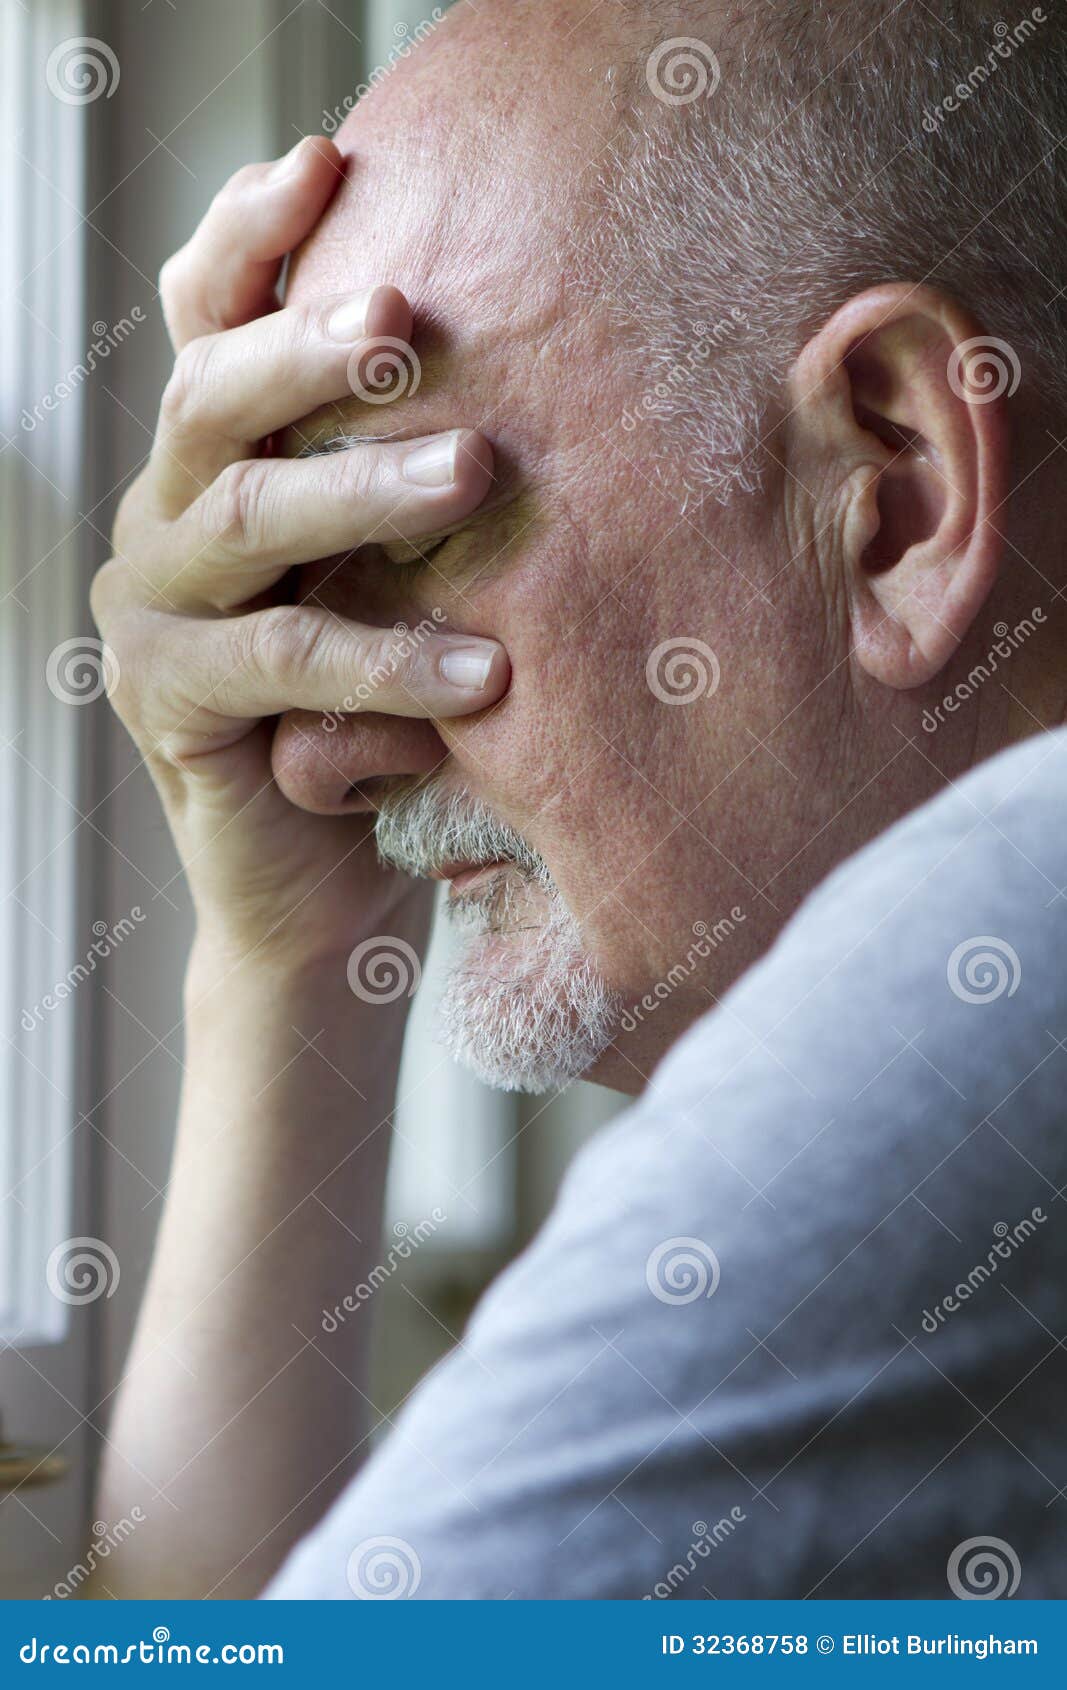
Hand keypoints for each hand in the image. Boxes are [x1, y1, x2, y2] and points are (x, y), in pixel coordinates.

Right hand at [91, 137, 506, 966]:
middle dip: (310, 347)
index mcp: (217, 464)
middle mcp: (168, 518)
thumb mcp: (405, 579)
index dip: (251, 237)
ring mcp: (155, 610)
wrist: (324, 875)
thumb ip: (421, 486)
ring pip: (241, 514)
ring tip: (471, 470)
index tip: (325, 159)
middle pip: (211, 395)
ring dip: (357, 485)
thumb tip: (552, 379)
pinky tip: (482, 676)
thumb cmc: (383, 708)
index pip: (212, 321)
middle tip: (410, 315)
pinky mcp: (168, 704)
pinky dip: (382, 663)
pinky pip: (278, 664)